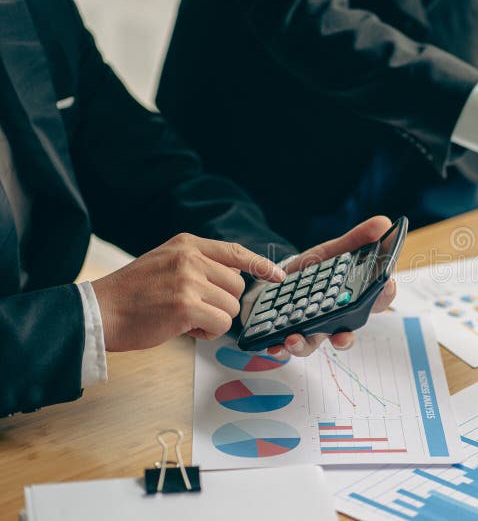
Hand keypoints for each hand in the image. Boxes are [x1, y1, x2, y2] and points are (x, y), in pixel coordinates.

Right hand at [93, 233, 284, 351]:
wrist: (100, 311)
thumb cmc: (134, 293)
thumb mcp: (166, 261)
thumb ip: (198, 264)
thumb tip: (234, 279)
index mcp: (187, 244)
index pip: (235, 251)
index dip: (260, 265)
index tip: (277, 276)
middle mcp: (190, 258)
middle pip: (237, 285)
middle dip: (224, 303)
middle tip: (198, 310)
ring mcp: (189, 281)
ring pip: (230, 307)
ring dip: (214, 320)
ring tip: (186, 319)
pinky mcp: (186, 307)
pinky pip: (220, 325)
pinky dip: (208, 332)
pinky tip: (186, 329)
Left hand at [267, 216, 396, 358]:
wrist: (282, 278)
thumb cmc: (317, 271)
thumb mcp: (334, 252)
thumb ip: (356, 240)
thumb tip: (383, 222)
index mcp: (353, 299)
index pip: (377, 300)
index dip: (385, 294)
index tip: (387, 284)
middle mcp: (336, 320)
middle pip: (346, 334)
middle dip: (344, 339)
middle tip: (341, 336)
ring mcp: (312, 329)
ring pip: (313, 344)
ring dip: (303, 344)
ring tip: (293, 338)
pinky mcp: (288, 332)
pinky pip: (285, 346)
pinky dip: (279, 348)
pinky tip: (272, 344)